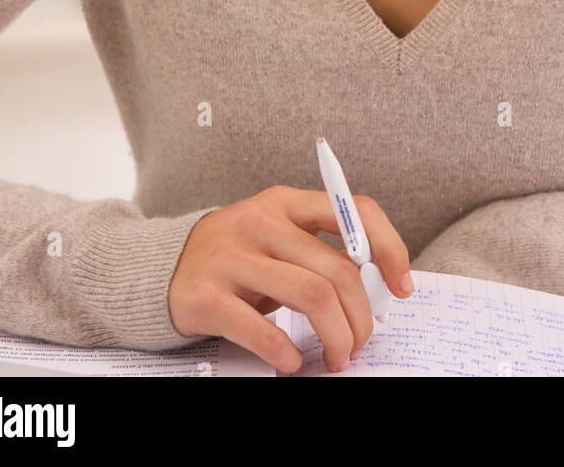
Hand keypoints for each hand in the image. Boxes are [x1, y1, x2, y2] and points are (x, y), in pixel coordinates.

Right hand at [168, 185, 412, 372]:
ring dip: (336, 336)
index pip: (354, 210)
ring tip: (337, 357)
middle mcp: (258, 221)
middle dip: (360, 316)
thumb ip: (317, 250)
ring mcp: (230, 256)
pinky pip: (262, 329)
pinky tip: (291, 361)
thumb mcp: (275, 237)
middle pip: (336, 268)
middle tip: (359, 343)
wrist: (161, 269)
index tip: (402, 286)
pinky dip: (286, 353)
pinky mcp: (206, 295)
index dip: (389, 247)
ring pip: (311, 295)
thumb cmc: (236, 258)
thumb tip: (377, 285)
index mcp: (284, 202)